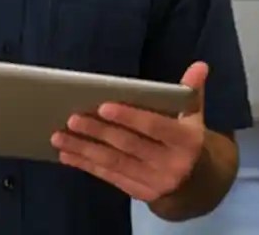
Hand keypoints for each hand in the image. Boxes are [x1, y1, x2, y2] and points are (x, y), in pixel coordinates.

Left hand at [51, 62, 207, 202]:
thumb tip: (199, 65)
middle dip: (98, 132)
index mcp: (186, 142)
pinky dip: (86, 165)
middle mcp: (171, 164)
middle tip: (71, 118)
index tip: (103, 106)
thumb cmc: (189, 141)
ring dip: (84, 149)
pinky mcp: (139, 193)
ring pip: (114, 162)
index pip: (155, 127)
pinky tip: (67, 155)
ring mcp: (154, 182)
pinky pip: (109, 177)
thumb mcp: (195, 117)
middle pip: (129, 145)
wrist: (198, 186)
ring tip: (58, 137)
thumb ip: (191, 92)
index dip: (130, 117)